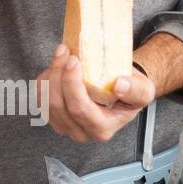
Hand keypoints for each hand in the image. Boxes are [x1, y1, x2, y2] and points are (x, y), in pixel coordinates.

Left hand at [36, 44, 155, 142]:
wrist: (120, 90)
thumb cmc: (130, 91)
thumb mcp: (143, 89)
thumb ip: (136, 89)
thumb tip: (120, 86)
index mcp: (101, 129)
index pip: (79, 109)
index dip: (71, 84)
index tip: (73, 60)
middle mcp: (80, 132)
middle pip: (57, 104)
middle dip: (57, 73)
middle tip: (66, 51)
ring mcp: (62, 126)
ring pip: (44, 100)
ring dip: (50, 73)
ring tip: (63, 55)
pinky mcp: (50, 116)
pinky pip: (38, 96)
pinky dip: (44, 78)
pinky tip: (56, 67)